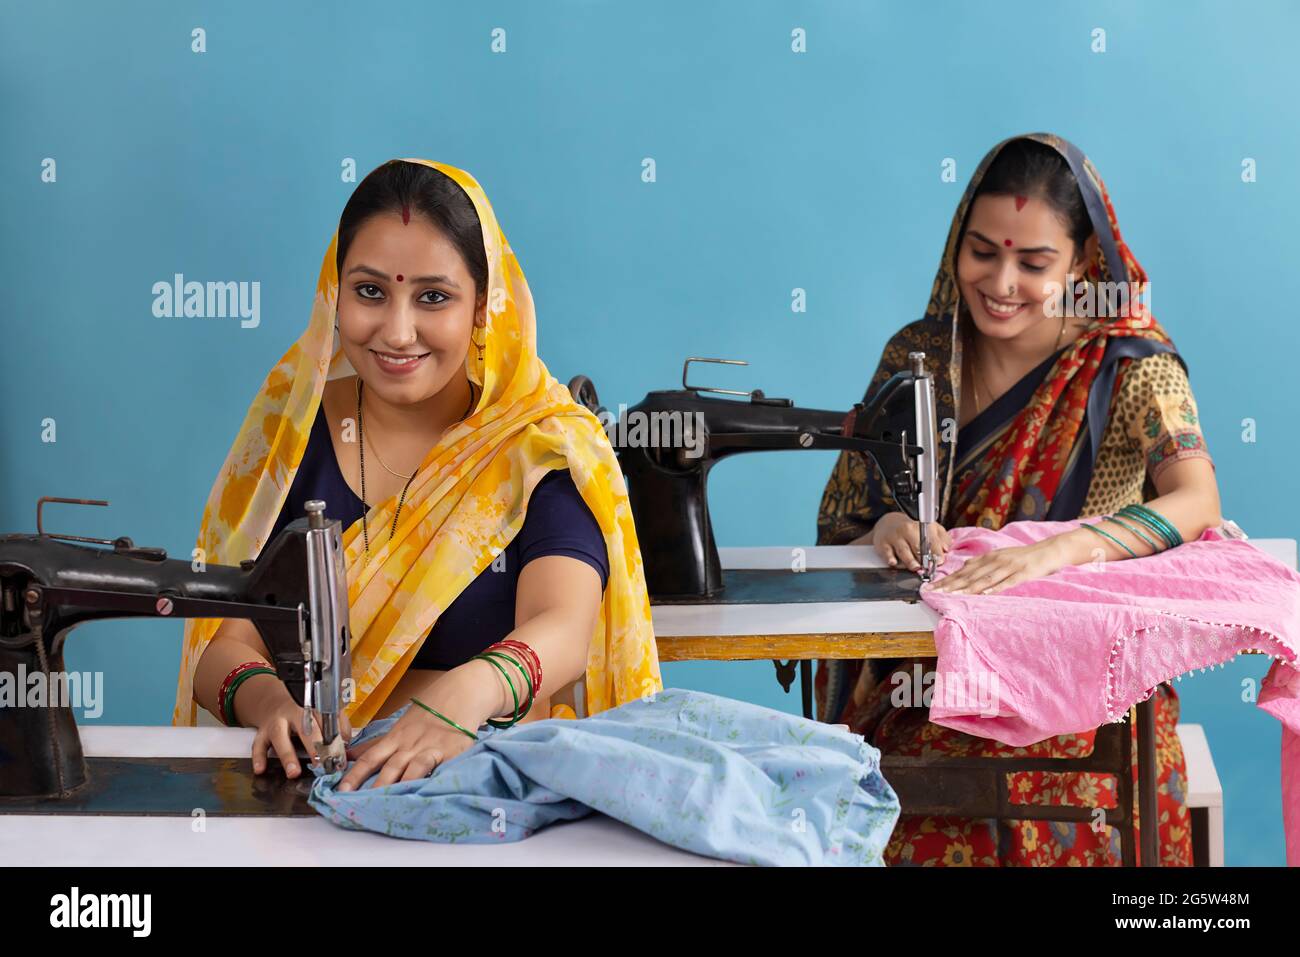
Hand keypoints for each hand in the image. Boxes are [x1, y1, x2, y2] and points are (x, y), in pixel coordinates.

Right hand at [247, 683, 353, 779]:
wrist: (275, 701)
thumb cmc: (304, 711)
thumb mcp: (323, 711)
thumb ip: (338, 724)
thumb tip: (346, 743)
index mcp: (313, 707)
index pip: (325, 722)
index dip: (333, 740)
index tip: (339, 758)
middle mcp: (293, 713)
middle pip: (304, 728)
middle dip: (313, 746)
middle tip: (320, 763)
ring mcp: (276, 723)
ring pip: (280, 736)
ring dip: (287, 755)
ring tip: (293, 772)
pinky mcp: (261, 732)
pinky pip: (258, 744)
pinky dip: (258, 757)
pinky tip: (260, 769)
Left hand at [336, 700, 478, 790]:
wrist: (461, 693)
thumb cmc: (427, 713)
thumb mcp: (399, 726)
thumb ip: (376, 744)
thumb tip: (348, 756)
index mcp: (395, 738)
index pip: (370, 758)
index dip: (354, 775)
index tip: (340, 790)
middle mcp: (410, 745)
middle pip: (389, 767)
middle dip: (374, 786)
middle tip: (360, 804)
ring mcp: (431, 749)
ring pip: (413, 770)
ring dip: (400, 786)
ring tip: (389, 805)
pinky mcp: (452, 753)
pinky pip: (439, 769)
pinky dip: (431, 781)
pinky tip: (424, 794)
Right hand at [870, 511, 951, 571]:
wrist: (888, 524)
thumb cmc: (912, 529)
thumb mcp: (929, 528)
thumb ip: (941, 538)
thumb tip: (946, 550)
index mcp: (921, 526)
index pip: (931, 540)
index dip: (936, 551)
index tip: (940, 561)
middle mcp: (907, 530)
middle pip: (918, 546)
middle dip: (924, 558)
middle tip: (928, 567)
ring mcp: (895, 538)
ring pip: (903, 551)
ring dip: (910, 560)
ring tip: (915, 567)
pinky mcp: (883, 544)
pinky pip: (887, 553)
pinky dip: (890, 558)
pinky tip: (893, 563)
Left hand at [925, 537, 1066, 595]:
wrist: (1050, 550)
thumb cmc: (1024, 556)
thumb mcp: (1000, 556)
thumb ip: (983, 562)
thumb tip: (965, 566)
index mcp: (989, 557)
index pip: (964, 570)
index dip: (947, 579)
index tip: (933, 586)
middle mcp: (996, 560)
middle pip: (970, 575)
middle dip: (951, 584)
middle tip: (935, 592)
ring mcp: (1009, 567)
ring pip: (985, 578)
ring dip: (967, 587)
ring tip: (953, 594)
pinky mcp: (1022, 573)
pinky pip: (1007, 582)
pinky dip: (995, 588)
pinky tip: (984, 594)